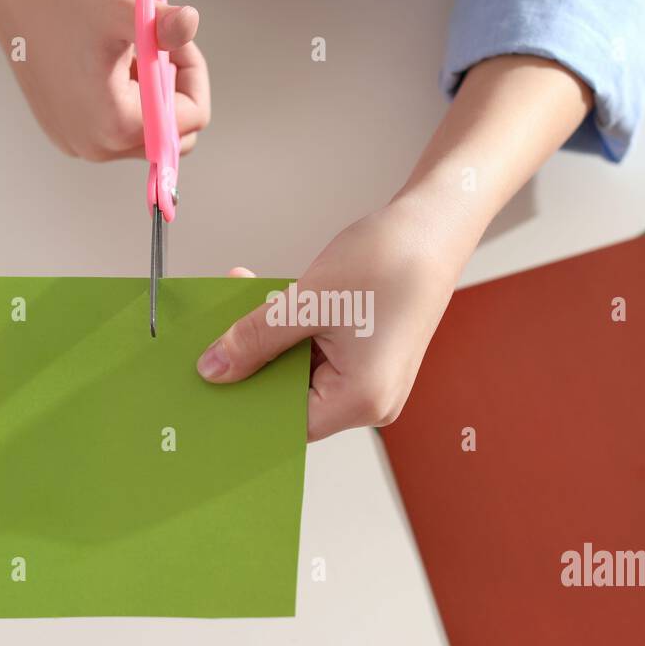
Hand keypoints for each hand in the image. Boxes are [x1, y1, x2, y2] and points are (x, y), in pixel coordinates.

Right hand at [0, 0, 209, 159]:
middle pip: (172, 134)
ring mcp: (80, 145)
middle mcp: (96, 146)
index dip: (192, 73)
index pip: (192, 118)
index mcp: (115, 124)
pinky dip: (125, 100)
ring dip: (150, 93)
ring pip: (146, 132)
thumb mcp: (121, 5)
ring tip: (124, 53)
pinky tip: (104, 65)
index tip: (170, 38)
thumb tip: (192, 21)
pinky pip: (116, 129)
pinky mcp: (67, 135)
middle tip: (153, 45)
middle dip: (173, 88)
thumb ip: (162, 23)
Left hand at [197, 197, 460, 440]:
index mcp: (362, 400)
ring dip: (271, 340)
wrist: (437, 224)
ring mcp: (373, 378)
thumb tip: (214, 368)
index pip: (286, 421)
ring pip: (302, 371)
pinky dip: (294, 330)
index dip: (245, 400)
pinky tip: (272, 298)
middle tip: (215, 334)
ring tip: (245, 301)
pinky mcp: (371, 355)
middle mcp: (372, 400)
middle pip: (293, 397)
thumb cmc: (391, 260)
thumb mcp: (308, 301)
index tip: (207, 383)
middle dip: (254, 362)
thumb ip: (255, 340)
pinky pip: (319, 353)